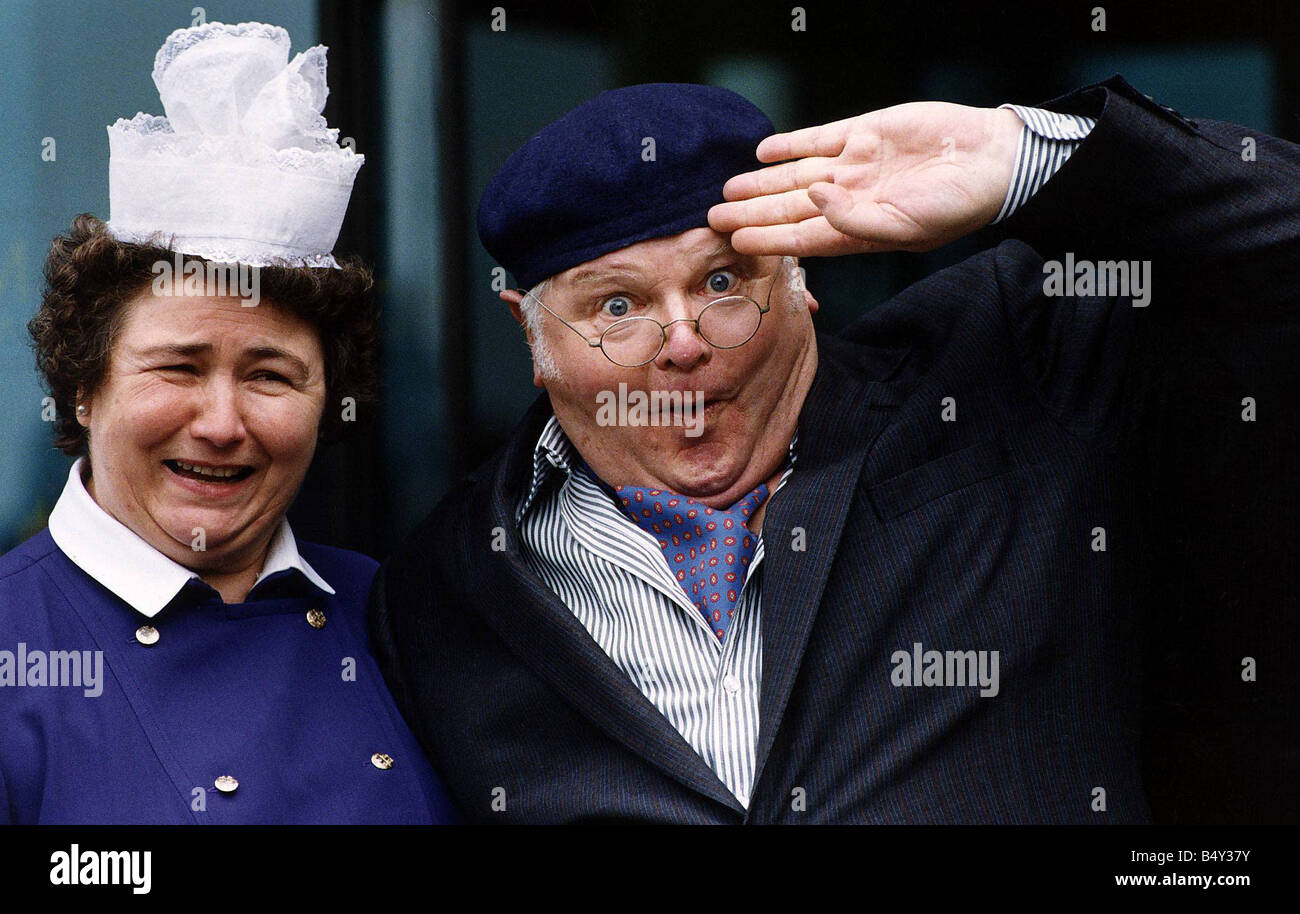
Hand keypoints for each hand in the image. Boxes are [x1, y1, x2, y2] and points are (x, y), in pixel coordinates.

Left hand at [709, 103, 1023, 255]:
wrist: (992, 161)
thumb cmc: (955, 206)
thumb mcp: (905, 226)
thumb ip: (855, 221)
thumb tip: (814, 198)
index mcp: (857, 230)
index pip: (799, 238)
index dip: (765, 239)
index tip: (733, 241)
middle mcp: (849, 198)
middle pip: (788, 208)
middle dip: (751, 213)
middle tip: (712, 219)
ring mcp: (855, 164)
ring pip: (796, 175)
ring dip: (762, 182)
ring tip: (727, 188)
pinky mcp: (865, 132)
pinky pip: (818, 139)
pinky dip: (791, 144)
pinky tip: (763, 150)